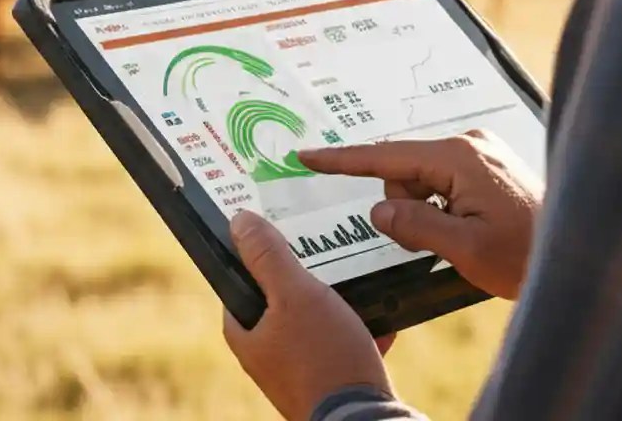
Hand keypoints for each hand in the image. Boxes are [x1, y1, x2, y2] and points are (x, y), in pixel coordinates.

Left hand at [223, 210, 393, 420]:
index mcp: (246, 334)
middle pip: (282, 302)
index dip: (262, 257)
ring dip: (340, 304)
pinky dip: (360, 330)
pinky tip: (382, 318)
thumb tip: (239, 220)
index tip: (285, 237)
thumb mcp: (295, 294)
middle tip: (332, 256)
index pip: (242, 282)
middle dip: (310, 280)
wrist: (362, 419)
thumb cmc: (323, 357)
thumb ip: (268, 256)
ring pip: (316, 322)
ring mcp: (296, 372)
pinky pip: (341, 346)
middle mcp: (266, 356)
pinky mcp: (327, 383)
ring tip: (362, 283)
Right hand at [299, 130, 542, 299]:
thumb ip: (414, 225)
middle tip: (443, 243)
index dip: (343, 161)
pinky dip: (446, 210)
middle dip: (409, 210)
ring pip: (424, 184)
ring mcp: (482, 154)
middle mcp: (470, 145)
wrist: (578, 256)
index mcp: (459, 157)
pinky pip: (446, 185)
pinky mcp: (490, 167)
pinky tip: (476, 229)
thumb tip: (379, 210)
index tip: (307, 156)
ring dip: (431, 214)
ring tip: (469, 239)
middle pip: (405, 174)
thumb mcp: (463, 248)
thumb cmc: (527, 254)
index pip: (386, 157)